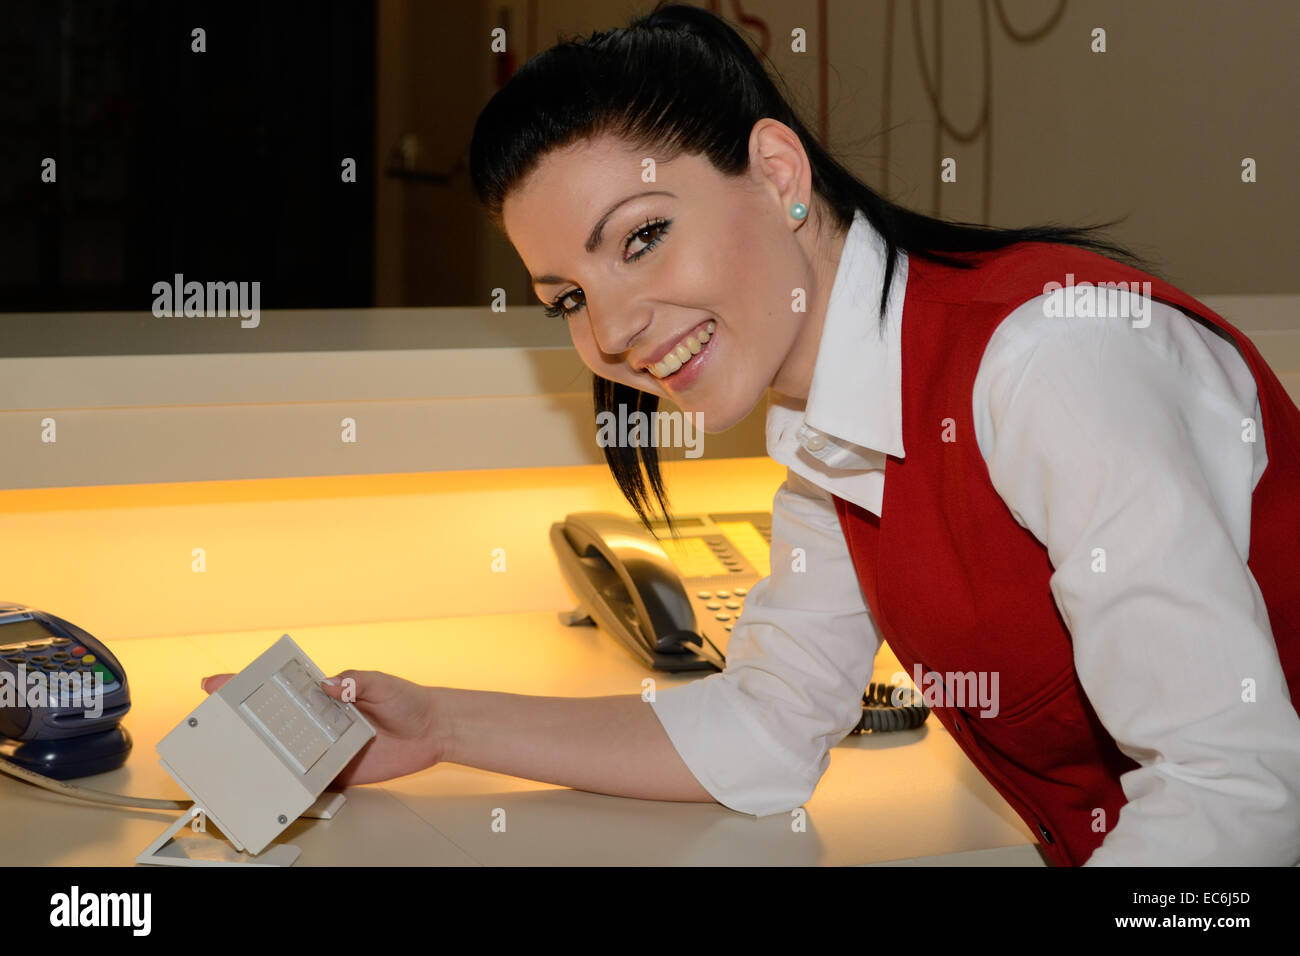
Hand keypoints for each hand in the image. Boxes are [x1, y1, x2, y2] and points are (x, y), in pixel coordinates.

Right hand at [200, 669, 444, 786]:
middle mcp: (319, 720)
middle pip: (275, 721)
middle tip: (212, 726)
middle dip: (242, 722)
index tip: (215, 684)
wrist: (432, 732)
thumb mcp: (380, 683)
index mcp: (323, 694)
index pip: (280, 687)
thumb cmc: (407, 700)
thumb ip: (354, 682)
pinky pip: (309, 780)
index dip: (246, 684)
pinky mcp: (337, 772)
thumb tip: (329, 684)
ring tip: (235, 757)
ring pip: (287, 752)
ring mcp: (325, 747)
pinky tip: (273, 787)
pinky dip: (291, 784)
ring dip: (263, 755)